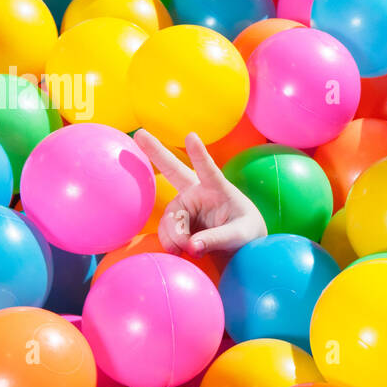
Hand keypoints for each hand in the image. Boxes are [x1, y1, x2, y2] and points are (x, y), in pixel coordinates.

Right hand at [134, 129, 266, 255]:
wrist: (239, 247)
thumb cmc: (247, 234)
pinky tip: (179, 252)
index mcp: (219, 189)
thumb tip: (191, 247)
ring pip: (169, 218)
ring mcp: (184, 206)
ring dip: (174, 237)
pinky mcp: (176, 221)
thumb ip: (217, 239)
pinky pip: (166, 232)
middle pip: (173, 170)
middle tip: (140, 133)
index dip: (199, 154)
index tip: (191, 136)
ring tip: (186, 250)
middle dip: (156, 151)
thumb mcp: (240, 236)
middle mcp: (198, 192)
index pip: (208, 170)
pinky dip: (171, 244)